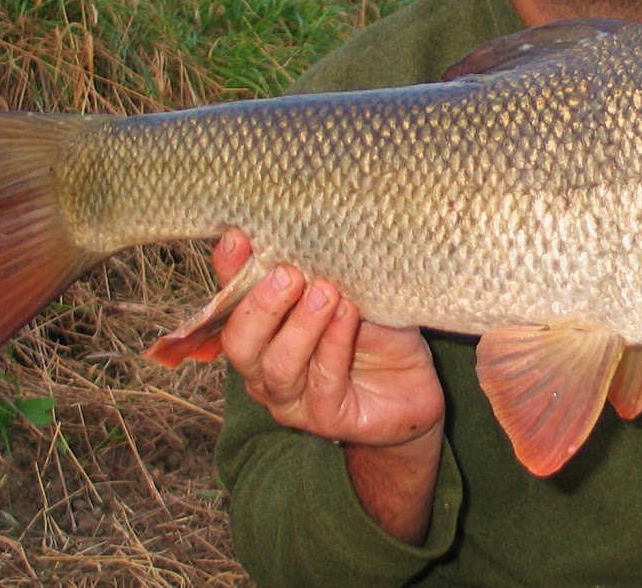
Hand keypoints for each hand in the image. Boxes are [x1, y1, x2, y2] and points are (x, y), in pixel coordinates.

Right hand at [214, 228, 444, 541]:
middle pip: (240, 342)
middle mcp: (264, 367)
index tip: (238, 236)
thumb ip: (322, 270)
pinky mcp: (326, 417)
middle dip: (260, 305)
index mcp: (261, 330)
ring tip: (325, 292)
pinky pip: (323, 382)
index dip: (229, 270)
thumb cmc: (372, 329)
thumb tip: (312, 223)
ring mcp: (291, 398)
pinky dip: (334, 345)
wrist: (412, 384)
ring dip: (301, 325)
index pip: (232, 299)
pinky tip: (347, 316)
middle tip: (288, 273)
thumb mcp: (349, 290)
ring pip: (277, 366)